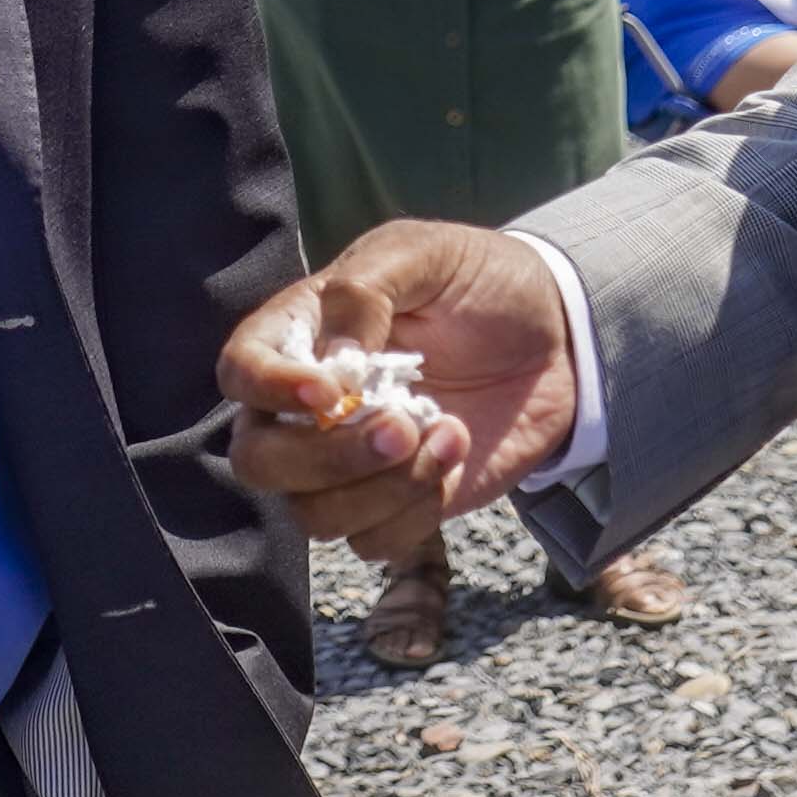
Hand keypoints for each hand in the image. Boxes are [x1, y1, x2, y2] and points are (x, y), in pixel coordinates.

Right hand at [215, 222, 579, 559]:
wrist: (556, 336)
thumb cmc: (476, 281)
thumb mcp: (424, 255)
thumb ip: (365, 290)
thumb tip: (334, 357)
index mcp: (299, 337)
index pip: (239, 372)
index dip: (268, 390)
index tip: (329, 390)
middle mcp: (305, 408)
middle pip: (260, 461)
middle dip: (325, 457)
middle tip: (401, 426)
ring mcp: (346, 464)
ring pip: (314, 514)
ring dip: (381, 489)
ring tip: (446, 434)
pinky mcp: (393, 504)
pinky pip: (372, 542)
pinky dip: (415, 512)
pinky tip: (455, 452)